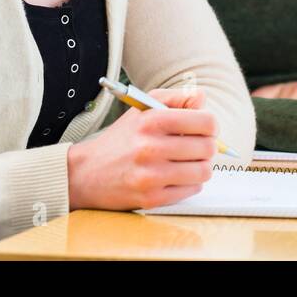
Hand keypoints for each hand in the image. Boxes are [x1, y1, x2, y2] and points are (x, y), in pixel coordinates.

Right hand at [67, 88, 216, 211]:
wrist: (85, 173)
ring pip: (203, 171)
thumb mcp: (143, 107)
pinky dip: (190, 183)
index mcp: (152, 121)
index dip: (211, 126)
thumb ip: (177, 97)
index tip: (206, 129)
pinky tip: (177, 176)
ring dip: (201, 166)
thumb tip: (203, 99)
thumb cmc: (121, 138)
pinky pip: (191, 190)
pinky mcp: (151, 199)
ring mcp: (151, 176)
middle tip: (197, 147)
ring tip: (189, 162)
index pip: (206, 122)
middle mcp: (151, 148)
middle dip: (207, 147)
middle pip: (207, 148)